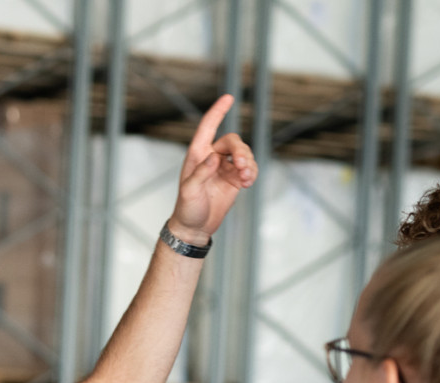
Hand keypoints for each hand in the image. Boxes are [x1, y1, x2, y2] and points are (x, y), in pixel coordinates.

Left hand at [168, 93, 257, 245]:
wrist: (195, 227)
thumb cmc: (187, 208)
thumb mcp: (189, 191)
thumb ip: (200, 173)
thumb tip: (214, 157)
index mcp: (197, 155)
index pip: (208, 127)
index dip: (218, 112)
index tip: (229, 97)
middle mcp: (211, 157)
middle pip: (233, 142)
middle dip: (241, 151)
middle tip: (243, 166)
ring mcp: (224, 167)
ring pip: (244, 154)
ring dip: (249, 163)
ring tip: (246, 179)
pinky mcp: (234, 179)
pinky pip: (249, 168)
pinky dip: (252, 173)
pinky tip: (248, 183)